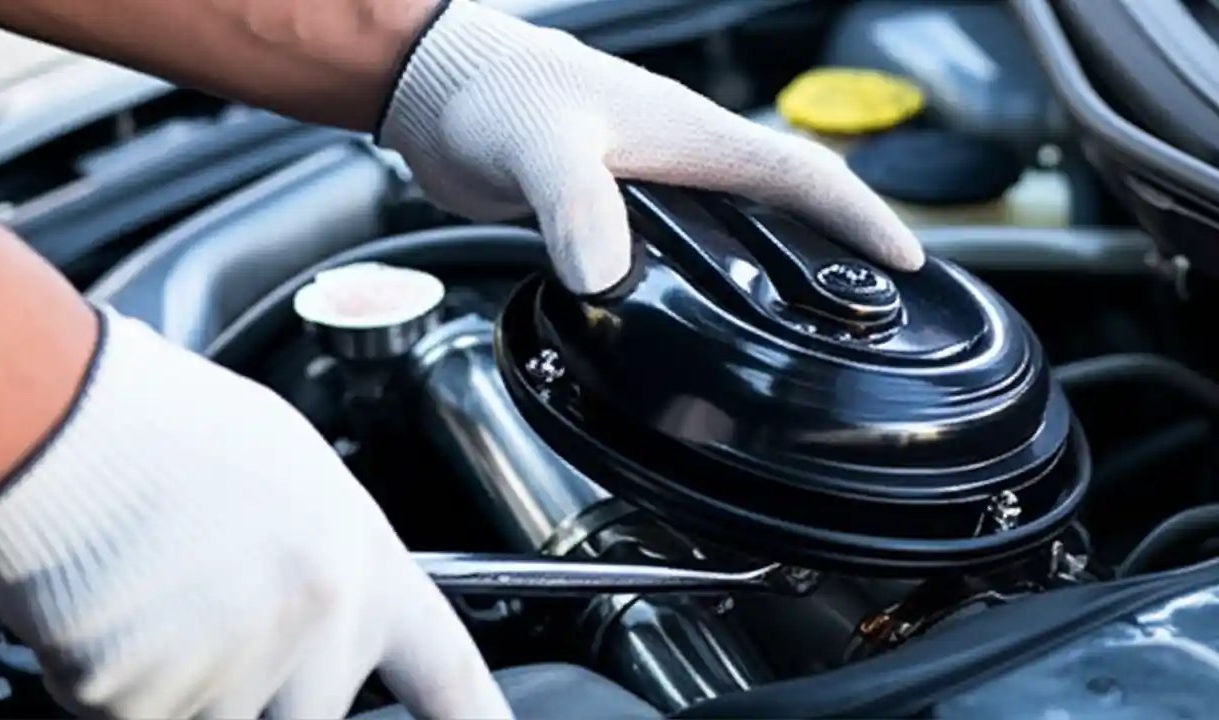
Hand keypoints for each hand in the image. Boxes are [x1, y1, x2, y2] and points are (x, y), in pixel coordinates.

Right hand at [0, 308, 509, 718]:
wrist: (66, 416)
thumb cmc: (174, 429)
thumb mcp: (297, 480)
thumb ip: (327, 564)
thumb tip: (327, 608)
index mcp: (364, 571)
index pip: (449, 673)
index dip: (481, 716)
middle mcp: (314, 633)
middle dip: (263, 691)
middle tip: (213, 611)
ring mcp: (231, 675)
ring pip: (214, 719)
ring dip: (181, 680)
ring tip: (154, 588)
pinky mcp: (142, 701)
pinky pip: (135, 712)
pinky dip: (115, 676)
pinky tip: (110, 599)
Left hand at [380, 0, 924, 294]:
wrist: (437, 87)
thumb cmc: (490, 93)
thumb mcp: (539, 147)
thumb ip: (576, 204)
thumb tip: (607, 271)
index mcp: (689, 133)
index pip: (799, 173)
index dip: (861, 216)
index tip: (907, 259)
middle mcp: (681, 152)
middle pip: (786, 196)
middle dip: (840, 241)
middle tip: (877, 295)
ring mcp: (649, 176)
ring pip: (737, 219)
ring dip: (780, 255)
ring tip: (810, 309)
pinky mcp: (613, 200)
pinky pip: (684, 238)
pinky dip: (712, 267)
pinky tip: (703, 299)